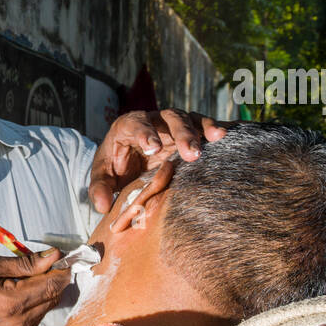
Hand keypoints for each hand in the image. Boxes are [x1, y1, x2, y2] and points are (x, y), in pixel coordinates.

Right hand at [0, 251, 71, 325]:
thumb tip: (54, 256)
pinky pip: (39, 314)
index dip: (61, 268)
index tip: (60, 256)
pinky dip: (35, 301)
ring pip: (49, 305)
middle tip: (36, 264)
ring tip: (20, 281)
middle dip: (51, 277)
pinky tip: (17, 295)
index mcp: (11, 303)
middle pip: (54, 295)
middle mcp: (19, 322)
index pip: (52, 285)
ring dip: (43, 290)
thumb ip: (26, 263)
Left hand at [89, 109, 231, 212]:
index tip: (153, 147)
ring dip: (200, 130)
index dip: (145, 133)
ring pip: (189, 119)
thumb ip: (100, 189)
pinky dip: (214, 128)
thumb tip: (101, 206)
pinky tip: (225, 135)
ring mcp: (173, 123)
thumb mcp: (104, 176)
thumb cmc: (116, 166)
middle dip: (180, 134)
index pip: (136, 124)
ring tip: (214, 140)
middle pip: (169, 118)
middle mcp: (153, 119)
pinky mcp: (189, 129)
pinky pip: (203, 125)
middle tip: (190, 153)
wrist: (128, 159)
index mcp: (128, 126)